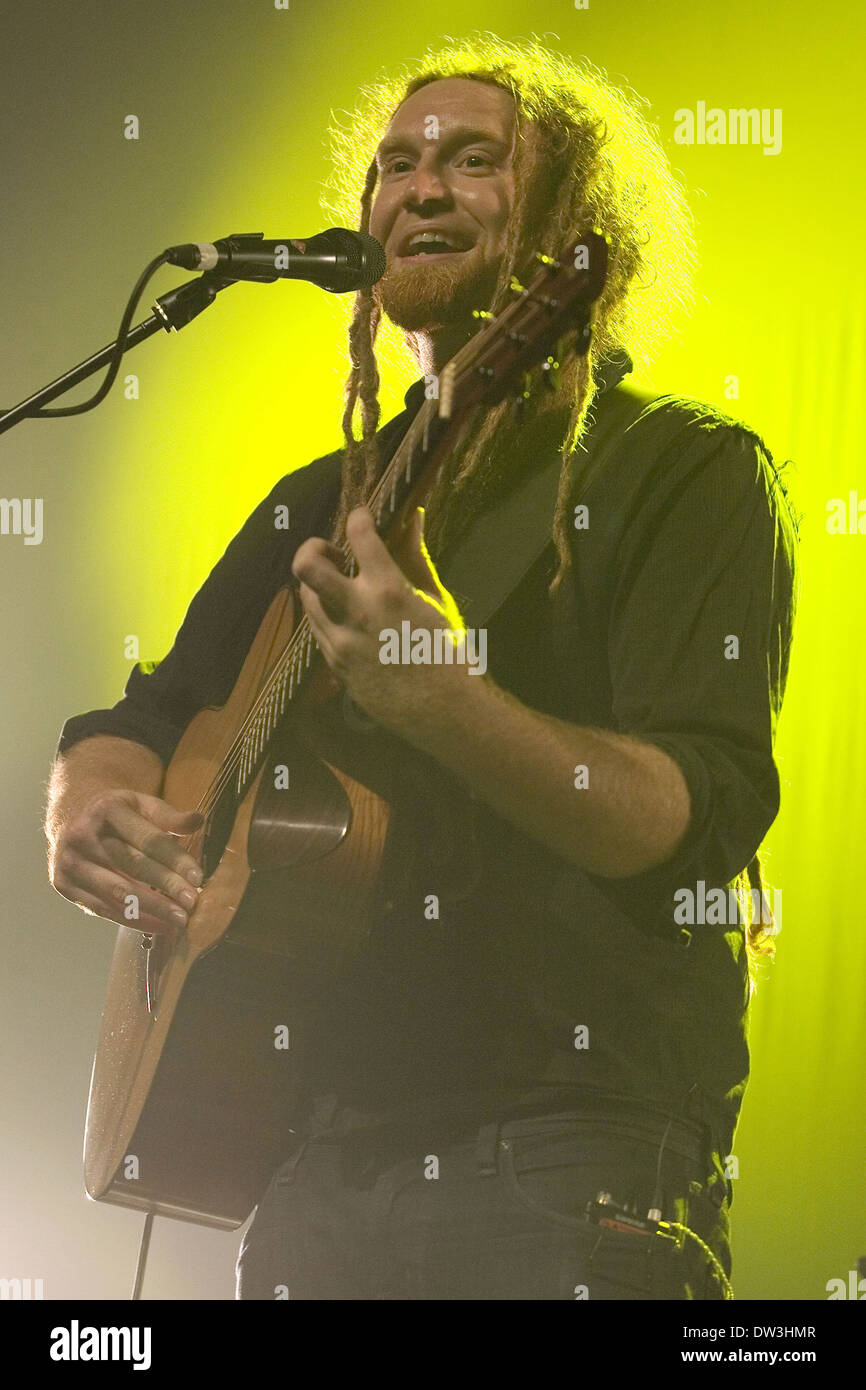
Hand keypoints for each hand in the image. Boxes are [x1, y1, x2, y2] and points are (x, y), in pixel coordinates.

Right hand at [49, 789, 203, 935]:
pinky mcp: (64, 885)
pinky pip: (104, 909)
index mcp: (107, 809)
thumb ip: (168, 815)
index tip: (198, 878)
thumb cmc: (116, 815)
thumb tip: (198, 820)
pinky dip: (134, 920)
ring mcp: (71, 862)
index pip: (148, 839)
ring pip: (118, 891)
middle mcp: (84, 835)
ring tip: (180, 919)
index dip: (175, 859)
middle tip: (192, 902)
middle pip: (133, 865)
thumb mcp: (140, 804)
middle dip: (167, 886)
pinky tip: (159, 926)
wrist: (70, 819)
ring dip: (153, 908)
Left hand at [291, 505, 468, 734]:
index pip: (359, 535)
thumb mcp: (436, 600)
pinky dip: (326, 614)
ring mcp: (339, 640)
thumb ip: (415, 558)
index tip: (363, 516)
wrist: (441, 710)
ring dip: (318, 585)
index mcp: (388, 590)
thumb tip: (413, 519)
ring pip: (305, 598)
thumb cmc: (447, 651)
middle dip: (312, 547)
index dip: (358, 517)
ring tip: (341, 587)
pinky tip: (347, 618)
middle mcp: (356, 612)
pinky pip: (317, 628)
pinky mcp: (333, 664)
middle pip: (306, 567)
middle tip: (333, 553)